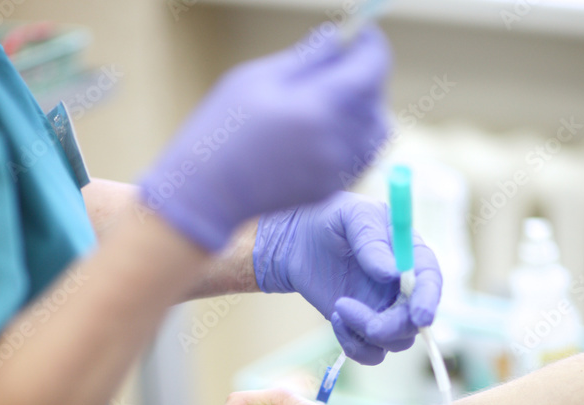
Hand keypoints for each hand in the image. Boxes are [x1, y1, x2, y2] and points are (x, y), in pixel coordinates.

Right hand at [138, 27, 389, 251]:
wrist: (208, 191)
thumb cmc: (223, 128)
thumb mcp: (258, 78)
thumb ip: (305, 58)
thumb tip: (337, 39)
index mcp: (317, 106)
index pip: (372, 69)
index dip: (371, 45)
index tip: (360, 34)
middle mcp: (334, 141)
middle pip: (376, 100)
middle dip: (366, 76)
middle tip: (340, 65)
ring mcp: (334, 170)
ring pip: (375, 133)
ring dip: (365, 111)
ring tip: (335, 101)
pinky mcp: (329, 190)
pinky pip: (360, 158)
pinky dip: (354, 139)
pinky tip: (326, 130)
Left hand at [253, 193, 441, 363]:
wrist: (299, 243)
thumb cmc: (331, 221)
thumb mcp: (351, 216)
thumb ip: (372, 240)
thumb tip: (392, 273)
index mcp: (411, 256)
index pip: (431, 281)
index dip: (430, 300)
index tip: (420, 316)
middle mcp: (405, 288)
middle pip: (415, 321)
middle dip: (389, 326)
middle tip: (347, 308)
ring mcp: (387, 311)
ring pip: (396, 342)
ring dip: (365, 332)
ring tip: (338, 305)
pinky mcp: (365, 329)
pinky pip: (372, 354)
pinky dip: (354, 345)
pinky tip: (336, 319)